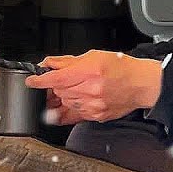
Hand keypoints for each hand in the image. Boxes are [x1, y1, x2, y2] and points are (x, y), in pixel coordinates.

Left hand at [24, 50, 162, 125]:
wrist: (141, 84)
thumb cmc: (121, 68)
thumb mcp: (94, 56)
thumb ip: (68, 61)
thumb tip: (49, 63)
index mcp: (89, 72)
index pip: (56, 79)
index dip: (39, 80)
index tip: (31, 81)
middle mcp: (90, 90)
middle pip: (59, 91)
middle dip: (57, 85)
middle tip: (65, 80)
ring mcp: (93, 105)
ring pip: (66, 102)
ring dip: (66, 96)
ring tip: (79, 87)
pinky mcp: (96, 116)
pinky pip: (75, 114)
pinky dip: (72, 106)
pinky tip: (77, 101)